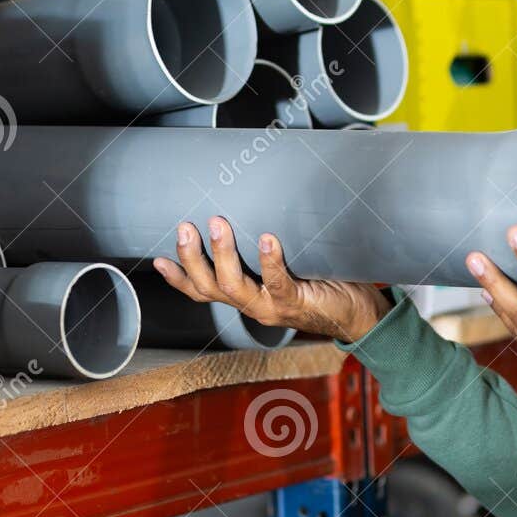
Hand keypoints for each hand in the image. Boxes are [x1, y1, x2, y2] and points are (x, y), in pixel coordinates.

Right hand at [155, 217, 390, 342]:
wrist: (360, 313)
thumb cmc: (325, 282)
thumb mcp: (289, 265)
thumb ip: (268, 248)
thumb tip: (256, 204)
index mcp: (248, 297)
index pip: (203, 292)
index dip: (179, 278)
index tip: (157, 259)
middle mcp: (255, 306)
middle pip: (210, 288)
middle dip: (192, 258)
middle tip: (185, 227)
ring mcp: (274, 307)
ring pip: (235, 287)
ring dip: (222, 255)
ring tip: (217, 224)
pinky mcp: (298, 303)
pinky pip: (279, 284)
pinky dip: (270, 262)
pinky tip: (266, 239)